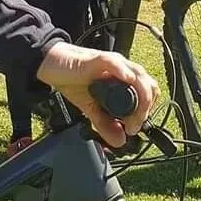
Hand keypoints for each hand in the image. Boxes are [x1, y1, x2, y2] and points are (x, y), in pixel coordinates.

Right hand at [36, 41, 158, 146]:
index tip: (133, 128)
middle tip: (132, 126)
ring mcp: (111, 63)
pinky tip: (125, 82)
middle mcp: (121, 69)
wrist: (52, 64)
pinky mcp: (96, 59)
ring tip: (130, 119)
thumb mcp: (90, 108)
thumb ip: (104, 124)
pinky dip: (123, 72)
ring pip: (137, 75)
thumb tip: (120, 141)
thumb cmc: (72, 80)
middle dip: (146, 108)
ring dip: (140, 97)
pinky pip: (114, 63)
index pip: (148, 91)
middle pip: (148, 84)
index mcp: (122, 78)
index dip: (147, 111)